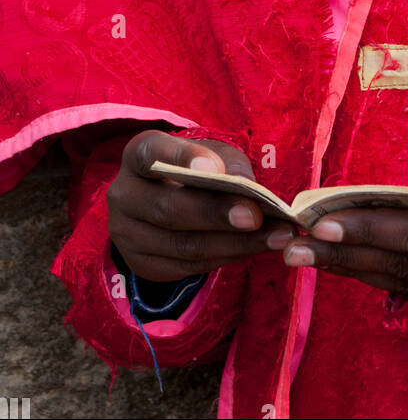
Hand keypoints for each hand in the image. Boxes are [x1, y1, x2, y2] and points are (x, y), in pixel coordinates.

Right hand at [107, 129, 295, 281]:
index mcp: (137, 155)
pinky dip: (226, 257)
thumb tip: (247, 186)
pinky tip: (255, 249)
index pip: (150, 152)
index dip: (181, 159)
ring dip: (233, 243)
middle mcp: (123, 194)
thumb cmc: (194, 169)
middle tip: (256, 216)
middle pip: (168, 209)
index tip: (214, 169)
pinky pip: (187, 267)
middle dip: (216, 214)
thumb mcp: (211, 154)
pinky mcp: (141, 264)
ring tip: (274, 237)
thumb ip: (228, 164)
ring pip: (182, 244)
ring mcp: (127, 234)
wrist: (165, 199)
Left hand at [281, 173, 407, 296]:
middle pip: (390, 258)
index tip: (324, 221)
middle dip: (339, 252)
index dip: (366, 227)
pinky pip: (394, 285)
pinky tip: (329, 261)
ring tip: (296, 254)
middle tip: (292, 246)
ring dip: (340, 264)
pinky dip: (360, 272)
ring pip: (387, 275)